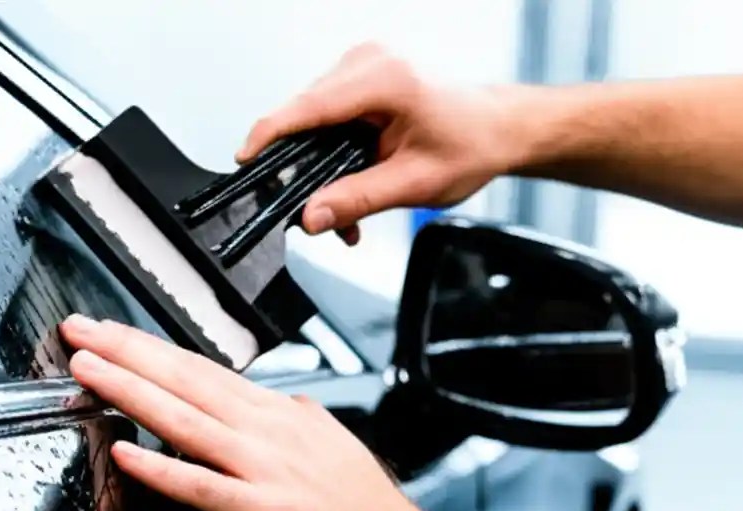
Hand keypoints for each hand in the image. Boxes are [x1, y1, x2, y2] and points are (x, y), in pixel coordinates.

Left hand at [59, 314, 456, 510]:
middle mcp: (273, 433)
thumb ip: (301, 423)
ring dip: (130, 389)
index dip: (153, 348)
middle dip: (126, 351)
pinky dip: (161, 468)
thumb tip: (280, 402)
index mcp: (284, 417)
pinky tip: (125, 453)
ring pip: (186, 420)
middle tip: (79, 329)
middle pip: (187, 380)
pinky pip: (203, 488)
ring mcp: (268, 472)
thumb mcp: (337, 451)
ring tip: (85, 368)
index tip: (113, 333)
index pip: (205, 370)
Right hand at [238, 42, 522, 240]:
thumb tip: (311, 216)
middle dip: (303, 171)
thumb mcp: (413, 184)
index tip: (245, 162)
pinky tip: (346, 183)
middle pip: (304, 118)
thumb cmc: (470, 145)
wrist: (497, 129)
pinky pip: (325, 117)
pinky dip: (329, 154)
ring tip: (343, 208)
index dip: (269, 136)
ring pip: (311, 121)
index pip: (308, 108)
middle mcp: (368, 62)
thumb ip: (357, 200)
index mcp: (384, 79)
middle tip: (318, 216)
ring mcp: (361, 66)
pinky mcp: (358, 78)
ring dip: (318, 168)